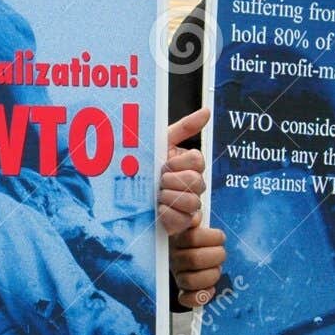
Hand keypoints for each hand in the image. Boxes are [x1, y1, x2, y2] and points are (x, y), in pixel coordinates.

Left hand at [158, 107, 209, 234]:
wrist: (127, 193)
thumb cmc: (147, 167)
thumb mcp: (161, 144)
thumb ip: (185, 127)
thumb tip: (207, 111)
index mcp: (190, 165)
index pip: (198, 161)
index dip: (179, 163)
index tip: (164, 164)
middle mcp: (194, 185)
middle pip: (196, 182)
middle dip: (172, 180)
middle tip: (158, 181)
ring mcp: (189, 205)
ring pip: (192, 202)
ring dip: (169, 197)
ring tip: (156, 195)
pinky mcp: (181, 223)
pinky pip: (182, 219)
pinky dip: (166, 213)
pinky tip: (157, 208)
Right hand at [171, 224, 226, 307]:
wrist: (187, 255)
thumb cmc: (196, 240)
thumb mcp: (195, 225)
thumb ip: (195, 220)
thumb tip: (195, 217)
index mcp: (177, 239)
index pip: (193, 237)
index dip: (212, 237)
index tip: (220, 237)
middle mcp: (174, 258)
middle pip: (194, 259)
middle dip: (216, 256)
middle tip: (221, 253)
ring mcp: (177, 275)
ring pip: (191, 280)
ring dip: (212, 275)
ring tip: (217, 269)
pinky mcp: (183, 291)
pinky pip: (187, 299)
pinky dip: (201, 296)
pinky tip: (211, 289)